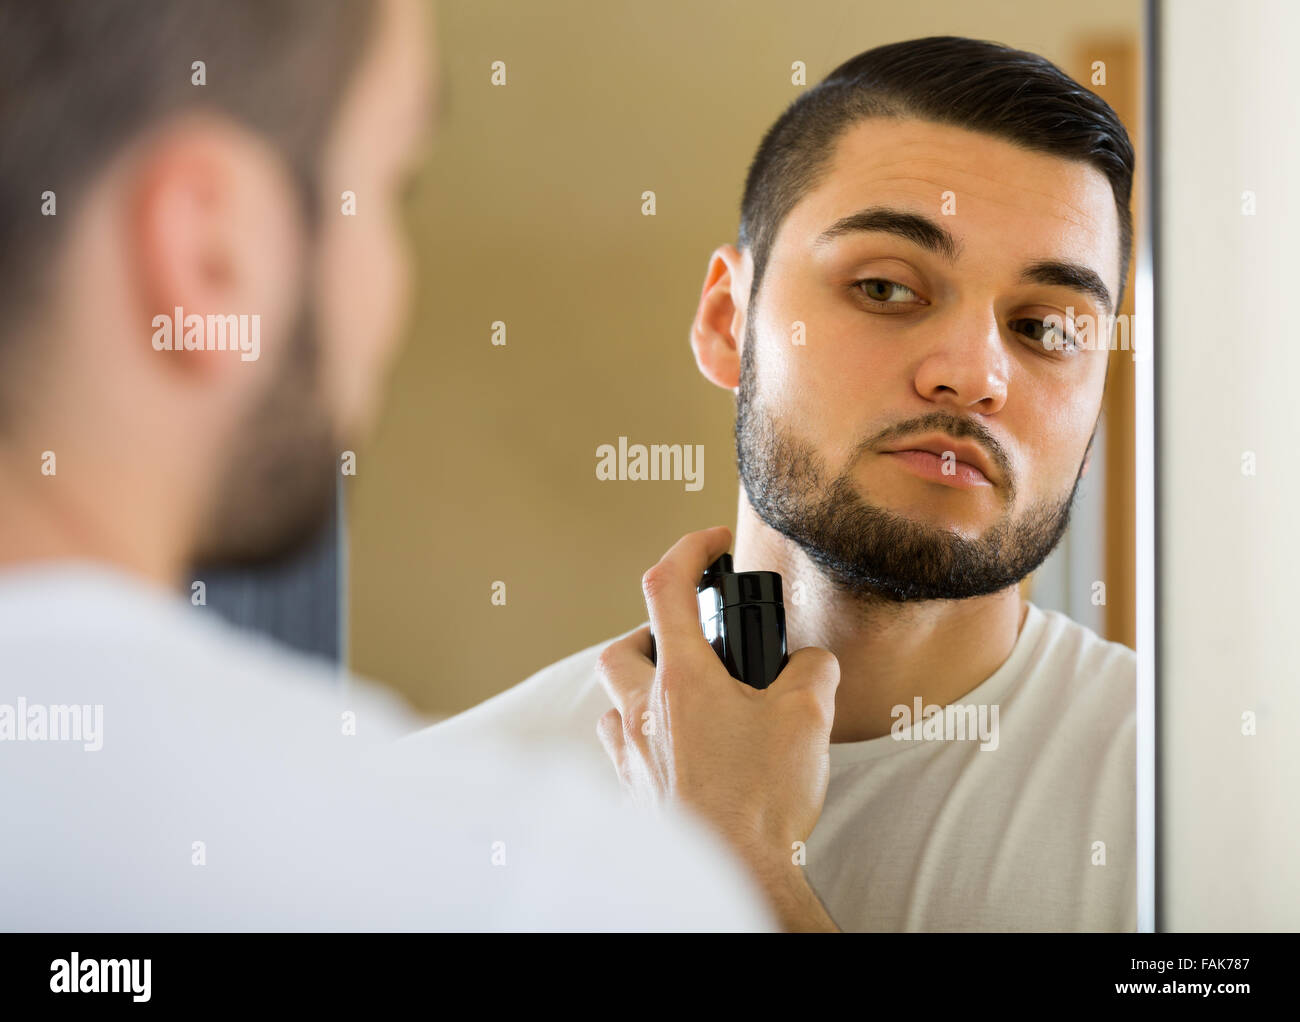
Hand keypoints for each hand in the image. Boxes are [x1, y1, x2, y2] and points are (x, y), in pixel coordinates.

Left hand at [595, 526, 840, 930]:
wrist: (736, 874)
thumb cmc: (761, 798)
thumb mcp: (808, 716)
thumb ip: (811, 671)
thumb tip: (808, 665)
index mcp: (681, 680)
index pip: (665, 586)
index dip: (688, 549)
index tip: (713, 543)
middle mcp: (644, 714)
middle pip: (622, 649)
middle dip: (652, 632)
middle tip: (692, 640)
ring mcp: (634, 759)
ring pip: (614, 704)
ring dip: (642, 690)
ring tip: (686, 700)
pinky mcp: (637, 798)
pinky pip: (623, 754)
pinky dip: (644, 739)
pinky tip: (678, 752)